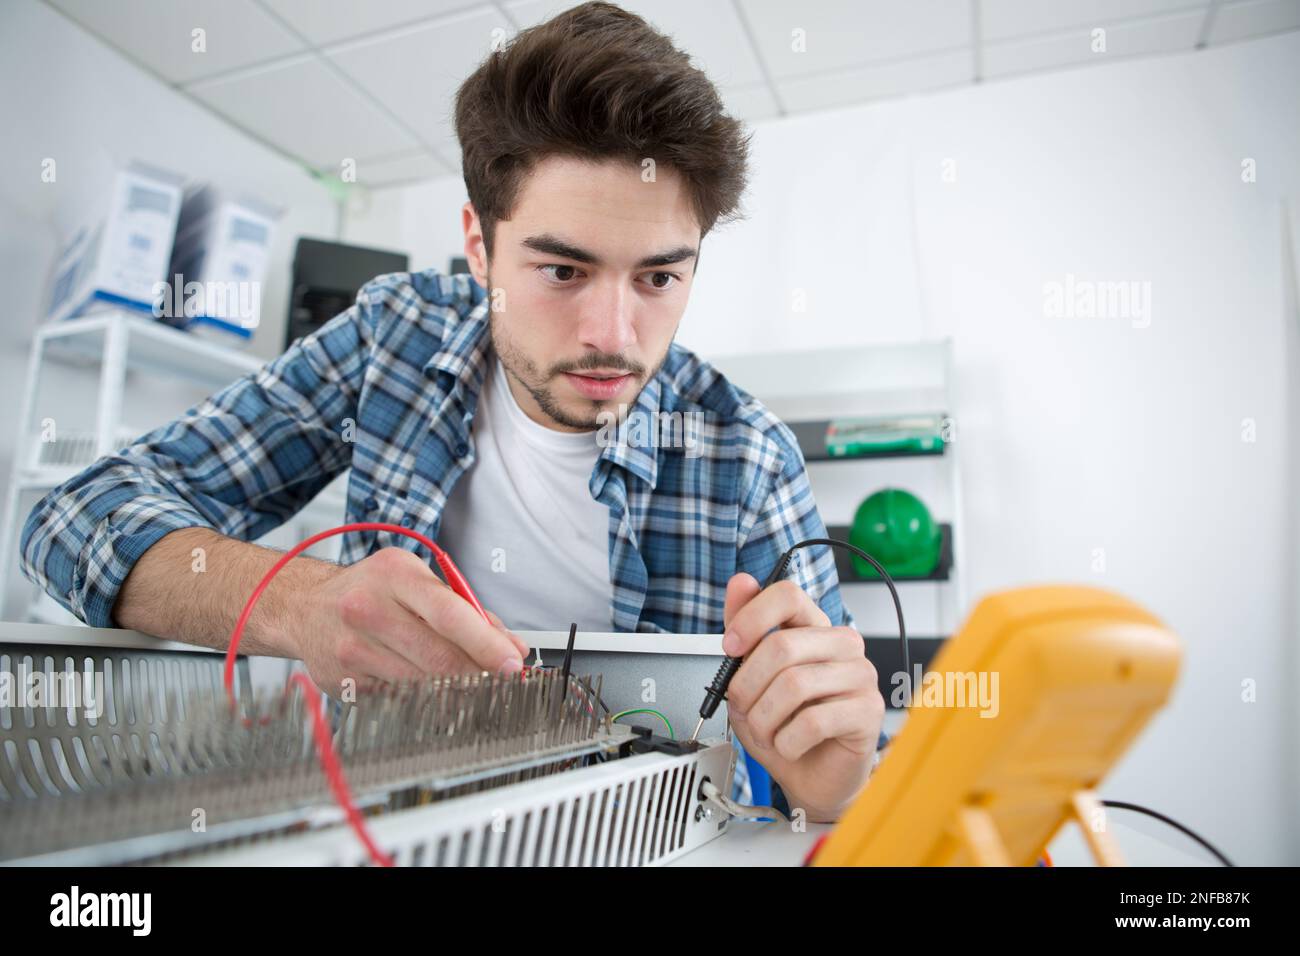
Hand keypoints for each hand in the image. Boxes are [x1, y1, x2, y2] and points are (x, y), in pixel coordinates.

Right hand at [293, 547, 527, 696]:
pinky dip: (424, 698)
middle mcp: (367, 608)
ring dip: (456, 690)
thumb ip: (467, 611)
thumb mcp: (417, 581)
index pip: (450, 614)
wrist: (304, 607)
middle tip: (504, 682)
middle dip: (479, 674)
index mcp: (394, 574)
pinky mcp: (342, 681)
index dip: (486, 644)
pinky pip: (398, 697)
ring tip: (475, 687)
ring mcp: (351, 647)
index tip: (513, 663)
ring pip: (421, 682)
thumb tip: (511, 646)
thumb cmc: (370, 591)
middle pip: (437, 655)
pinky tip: (432, 690)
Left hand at [722, 573, 883, 822]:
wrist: (811, 775)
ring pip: (793, 685)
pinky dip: (786, 742)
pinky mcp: (868, 712)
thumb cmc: (783, 724)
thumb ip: (744, 631)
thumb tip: (740, 582)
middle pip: (782, 646)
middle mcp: (842, 644)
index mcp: (814, 627)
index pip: (788, 594)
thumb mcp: (751, 677)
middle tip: (743, 708)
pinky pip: (813, 721)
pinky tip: (789, 746)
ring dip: (764, 719)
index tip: (730, 647)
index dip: (752, 617)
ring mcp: (860, 675)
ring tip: (766, 731)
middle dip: (747, 686)